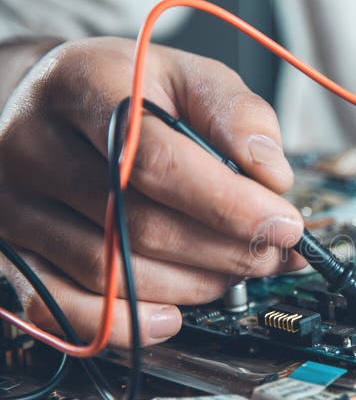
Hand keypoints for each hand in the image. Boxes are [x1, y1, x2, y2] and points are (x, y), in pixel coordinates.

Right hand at [0, 37, 303, 346]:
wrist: (53, 100)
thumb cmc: (130, 90)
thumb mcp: (190, 75)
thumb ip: (238, 114)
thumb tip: (271, 176)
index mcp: (84, 85)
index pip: (155, 160)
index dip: (228, 204)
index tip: (284, 224)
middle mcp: (35, 146)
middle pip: (137, 223)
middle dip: (223, 250)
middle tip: (271, 254)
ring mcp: (16, 204)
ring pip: (109, 272)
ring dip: (191, 286)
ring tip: (233, 271)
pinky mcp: (13, 252)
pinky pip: (60, 309)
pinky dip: (127, 324)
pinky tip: (175, 316)